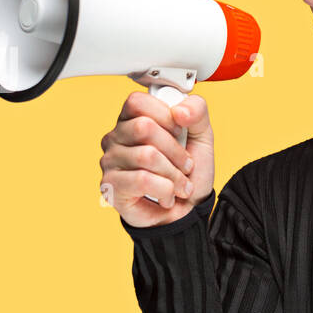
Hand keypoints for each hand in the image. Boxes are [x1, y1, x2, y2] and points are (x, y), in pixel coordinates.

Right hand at [99, 91, 214, 227]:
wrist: (189, 210)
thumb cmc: (189, 172)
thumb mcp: (202, 137)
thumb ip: (197, 112)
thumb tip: (179, 111)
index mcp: (133, 119)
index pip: (138, 102)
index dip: (166, 117)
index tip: (180, 133)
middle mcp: (115, 137)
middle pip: (144, 127)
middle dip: (176, 150)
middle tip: (186, 165)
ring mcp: (109, 162)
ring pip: (147, 156)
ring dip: (175, 174)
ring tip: (179, 184)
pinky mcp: (110, 186)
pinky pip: (142, 180)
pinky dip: (166, 190)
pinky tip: (167, 196)